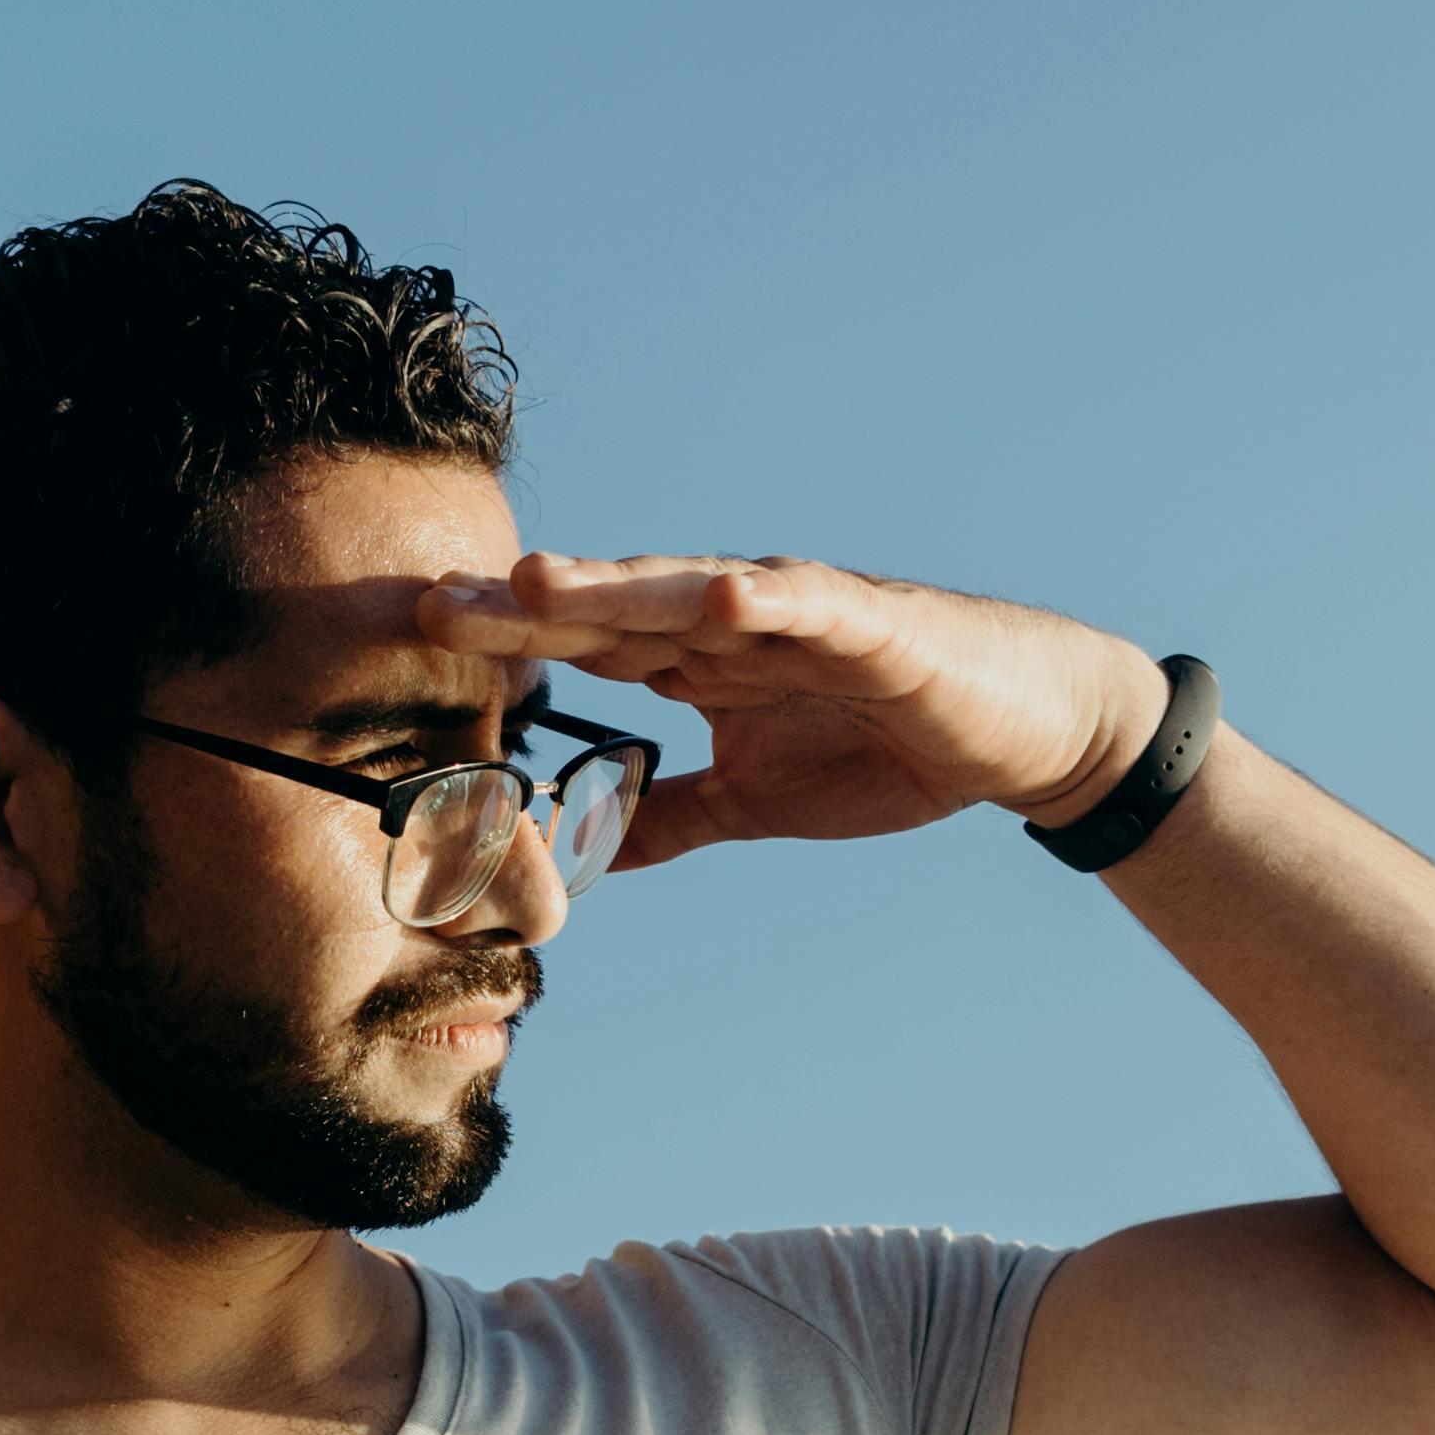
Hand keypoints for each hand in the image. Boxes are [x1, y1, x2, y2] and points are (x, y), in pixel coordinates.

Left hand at [415, 553, 1168, 869]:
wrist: (1013, 734)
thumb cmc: (888, 750)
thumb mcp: (756, 801)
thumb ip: (675, 816)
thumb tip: (596, 854)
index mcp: (700, 659)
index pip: (586, 645)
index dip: (506, 645)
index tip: (420, 644)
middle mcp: (734, 621)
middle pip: (612, 608)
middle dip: (523, 608)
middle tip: (430, 604)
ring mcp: (798, 615)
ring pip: (690, 593)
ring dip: (614, 587)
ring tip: (534, 581)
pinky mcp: (871, 625)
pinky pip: (811, 607)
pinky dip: (767, 598)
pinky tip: (717, 595)